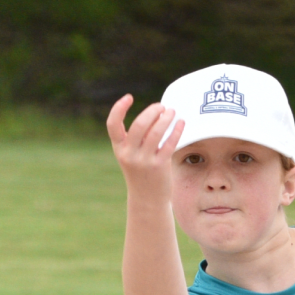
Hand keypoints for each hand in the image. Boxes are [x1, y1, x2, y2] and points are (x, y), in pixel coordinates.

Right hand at [106, 95, 183, 213]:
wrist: (147, 198)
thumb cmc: (141, 172)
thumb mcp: (131, 155)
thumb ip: (135, 138)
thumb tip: (152, 114)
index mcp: (119, 148)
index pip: (112, 125)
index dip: (118, 108)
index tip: (129, 97)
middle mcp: (129, 153)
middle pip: (139, 125)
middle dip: (152, 112)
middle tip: (162, 106)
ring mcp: (144, 160)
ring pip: (156, 133)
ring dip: (166, 119)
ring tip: (173, 111)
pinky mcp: (159, 166)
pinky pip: (169, 144)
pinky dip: (176, 130)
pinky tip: (182, 123)